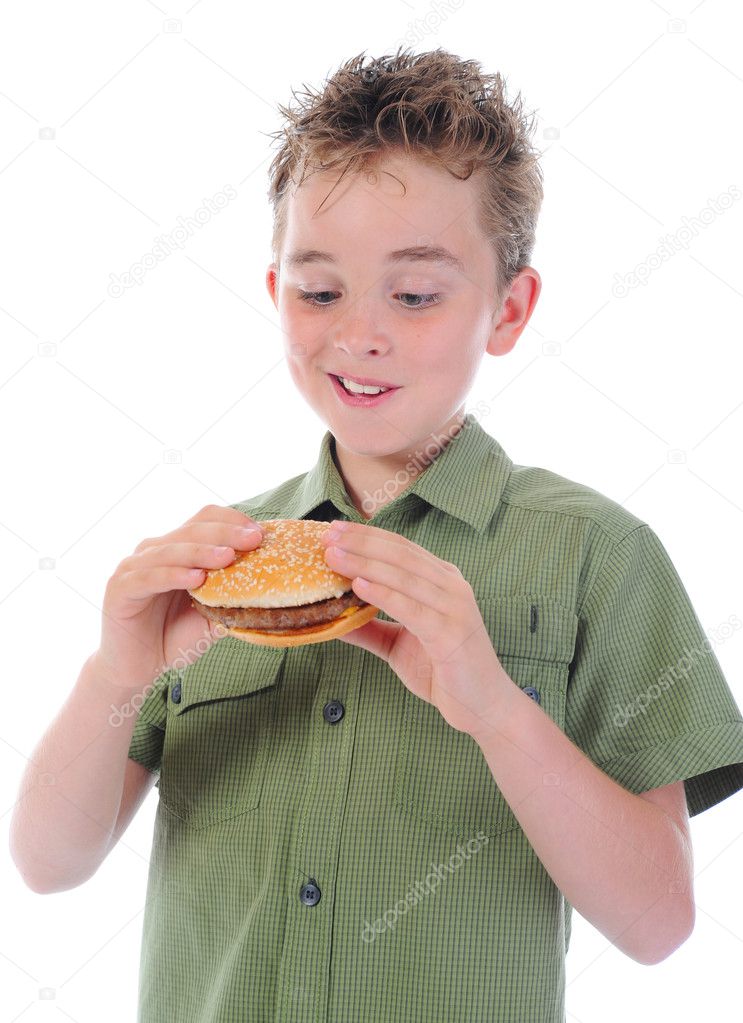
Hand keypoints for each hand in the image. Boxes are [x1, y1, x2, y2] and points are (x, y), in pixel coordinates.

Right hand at [97, 504, 263, 693]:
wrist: (137, 668)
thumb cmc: (174, 636)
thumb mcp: (211, 615)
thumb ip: (231, 598)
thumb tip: (269, 589)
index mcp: (177, 548)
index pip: (205, 519)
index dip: (232, 521)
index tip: (260, 533)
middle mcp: (155, 550)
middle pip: (192, 530)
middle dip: (225, 533)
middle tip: (253, 539)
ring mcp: (134, 566)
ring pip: (171, 550)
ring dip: (201, 552)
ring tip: (228, 557)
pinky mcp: (120, 588)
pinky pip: (150, 577)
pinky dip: (174, 575)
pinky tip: (196, 578)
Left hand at [321, 520, 506, 736]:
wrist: (484, 706)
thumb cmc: (445, 671)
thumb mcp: (398, 644)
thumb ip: (369, 627)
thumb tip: (328, 617)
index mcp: (442, 581)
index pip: (400, 548)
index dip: (366, 536)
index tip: (332, 531)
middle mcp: (451, 586)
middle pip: (400, 554)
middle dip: (360, 542)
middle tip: (327, 537)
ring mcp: (454, 607)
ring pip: (404, 576)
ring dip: (364, 563)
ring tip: (333, 557)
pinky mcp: (451, 632)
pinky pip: (412, 608)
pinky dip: (384, 594)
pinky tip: (359, 586)